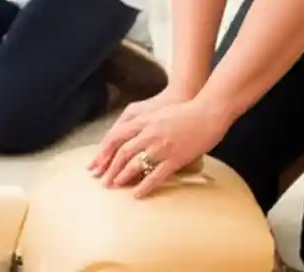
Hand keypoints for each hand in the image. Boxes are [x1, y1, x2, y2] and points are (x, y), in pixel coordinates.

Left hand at [88, 96, 234, 198]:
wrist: (208, 110)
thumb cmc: (184, 109)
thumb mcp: (157, 112)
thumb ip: (143, 122)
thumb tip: (131, 134)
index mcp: (143, 121)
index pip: (115, 138)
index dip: (103, 153)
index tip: (95, 164)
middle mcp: (148, 134)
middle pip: (121, 153)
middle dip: (109, 168)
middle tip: (103, 180)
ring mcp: (161, 146)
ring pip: (135, 165)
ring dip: (122, 177)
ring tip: (115, 186)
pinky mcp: (175, 157)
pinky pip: (156, 175)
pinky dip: (144, 186)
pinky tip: (137, 194)